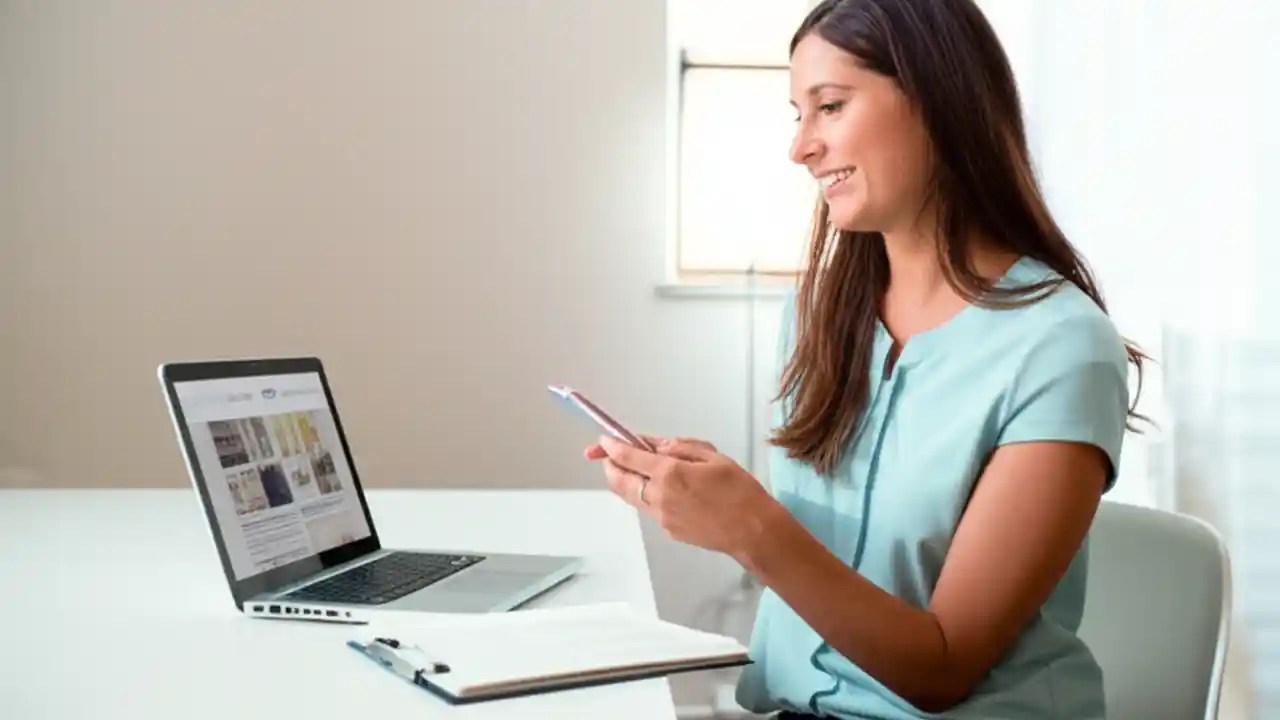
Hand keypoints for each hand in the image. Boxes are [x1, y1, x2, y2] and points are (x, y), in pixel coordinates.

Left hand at [586, 435, 777, 560]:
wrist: (752, 532)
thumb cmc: (740, 491)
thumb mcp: (714, 457)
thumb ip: (682, 448)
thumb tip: (658, 447)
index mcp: (670, 474)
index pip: (628, 457)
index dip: (612, 446)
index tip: (604, 439)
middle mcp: (659, 497)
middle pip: (619, 481)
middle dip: (608, 466)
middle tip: (605, 455)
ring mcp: (662, 517)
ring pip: (632, 496)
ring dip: (625, 481)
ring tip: (631, 469)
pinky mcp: (669, 530)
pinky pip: (650, 508)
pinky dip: (646, 495)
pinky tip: (661, 488)